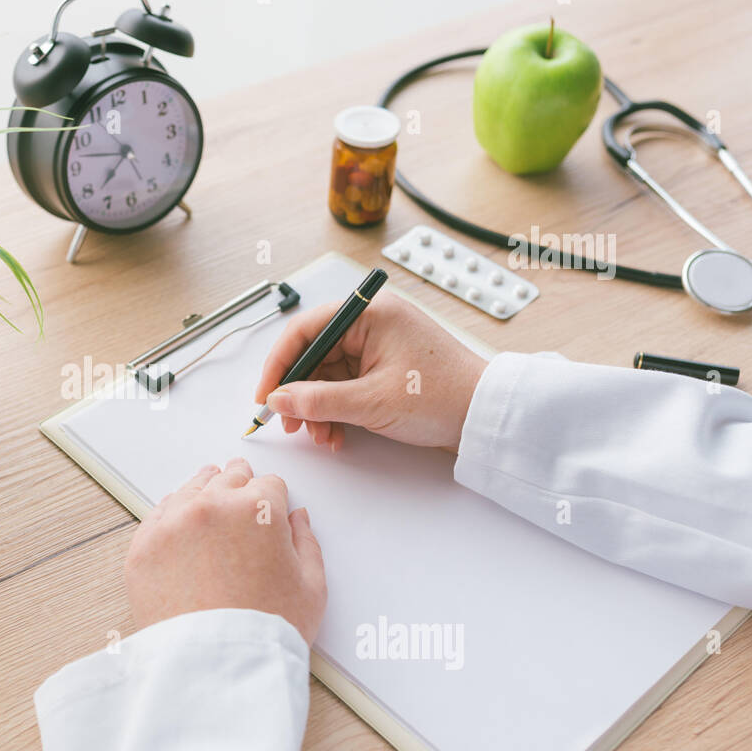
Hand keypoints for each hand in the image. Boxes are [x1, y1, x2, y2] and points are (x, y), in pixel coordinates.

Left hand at [124, 458, 326, 643]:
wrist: (216, 667)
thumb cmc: (266, 632)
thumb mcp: (311, 587)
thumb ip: (307, 542)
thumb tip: (297, 518)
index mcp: (258, 509)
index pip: (269, 484)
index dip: (273, 495)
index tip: (270, 502)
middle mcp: (212, 506)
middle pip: (228, 478)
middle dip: (239, 483)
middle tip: (240, 484)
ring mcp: (172, 524)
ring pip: (190, 489)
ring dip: (204, 489)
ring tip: (209, 495)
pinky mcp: (143, 547)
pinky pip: (157, 515)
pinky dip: (171, 514)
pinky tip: (179, 519)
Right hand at [253, 291, 487, 452]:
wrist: (485, 417)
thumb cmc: (443, 397)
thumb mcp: (371, 403)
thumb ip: (317, 401)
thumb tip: (278, 399)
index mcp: (370, 315)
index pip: (305, 330)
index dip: (279, 364)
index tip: (266, 395)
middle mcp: (372, 324)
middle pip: (314, 354)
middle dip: (299, 393)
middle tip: (289, 423)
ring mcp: (378, 346)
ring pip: (327, 375)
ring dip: (317, 408)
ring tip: (319, 435)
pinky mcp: (384, 368)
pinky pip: (345, 386)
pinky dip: (336, 410)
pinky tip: (337, 434)